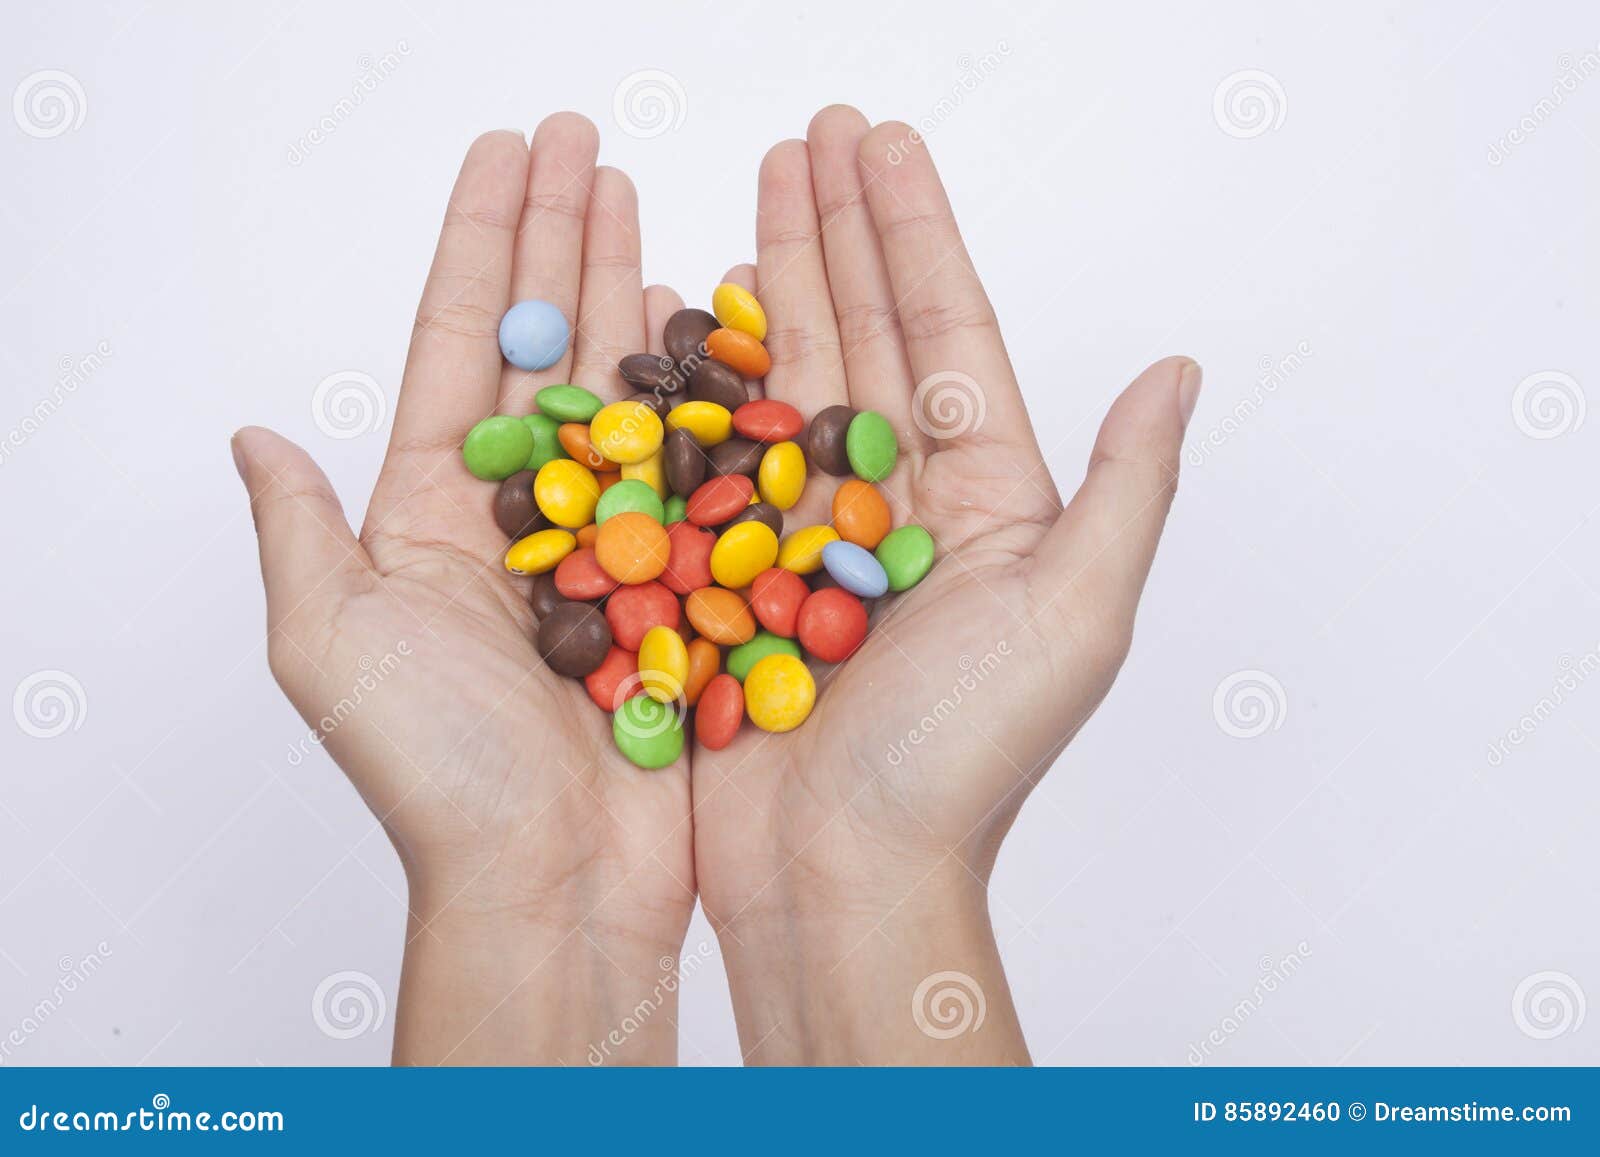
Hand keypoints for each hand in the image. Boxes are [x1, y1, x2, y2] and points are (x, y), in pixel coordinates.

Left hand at [233, 115, 694, 1064]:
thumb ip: (303, 536)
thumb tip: (252, 441)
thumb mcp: (336, 647)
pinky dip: (713, 396)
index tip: (511, 156)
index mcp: (438, 514)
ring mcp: (613, 545)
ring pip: (630, 391)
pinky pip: (701, 471)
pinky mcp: (685, 585)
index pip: (464, 344)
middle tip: (591, 146)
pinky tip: (722, 328)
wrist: (559, 884)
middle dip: (566, 240)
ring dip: (639, 292)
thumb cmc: (440, 781)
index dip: (486, 244)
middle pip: (550, 347)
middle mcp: (527, 517)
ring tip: (653, 205)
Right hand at [690, 106, 1200, 1062]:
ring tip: (753, 192)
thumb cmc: (961, 764)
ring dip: (772, 282)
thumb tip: (1182, 368)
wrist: (839, 876)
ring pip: (786, 379)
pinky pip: (712, 456)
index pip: (946, 332)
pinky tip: (684, 313)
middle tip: (808, 134)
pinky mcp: (735, 572)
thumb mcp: (1074, 618)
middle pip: (865, 333)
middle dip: (837, 228)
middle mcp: (894, 504)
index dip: (912, 231)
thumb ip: (1128, 485)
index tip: (878, 145)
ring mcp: (807, 535)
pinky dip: (696, 380)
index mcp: (981, 500)